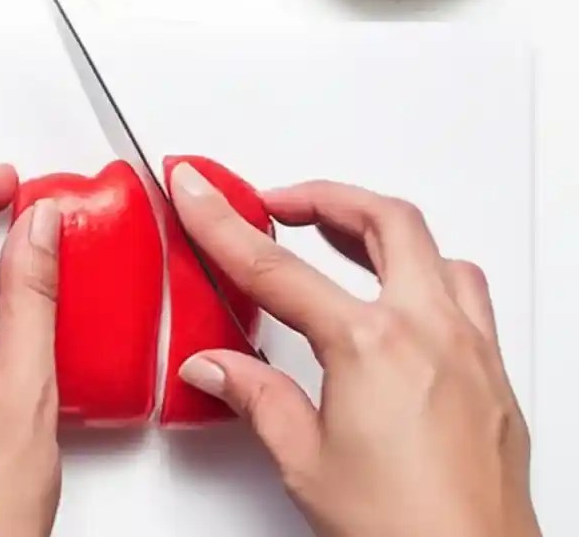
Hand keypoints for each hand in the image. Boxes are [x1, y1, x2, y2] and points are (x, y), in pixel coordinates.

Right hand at [169, 165, 539, 536]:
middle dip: (323, 197)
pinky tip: (405, 295)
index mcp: (370, 346)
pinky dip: (429, 272)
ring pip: (435, 249)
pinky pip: (468, 294)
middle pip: (380, 221)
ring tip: (341, 234)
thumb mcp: (303, 459)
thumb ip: (256, 398)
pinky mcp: (495, 375)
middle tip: (278, 202)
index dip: (224, 223)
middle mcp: (430, 332)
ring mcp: (472, 349)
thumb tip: (215, 368)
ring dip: (382, 229)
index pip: (277, 268)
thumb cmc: (404, 531)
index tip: (198, 189)